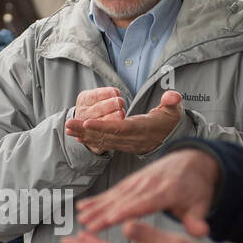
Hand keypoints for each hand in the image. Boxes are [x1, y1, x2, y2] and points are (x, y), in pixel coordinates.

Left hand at [66, 90, 182, 155]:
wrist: (171, 136)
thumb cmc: (169, 120)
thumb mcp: (174, 110)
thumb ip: (172, 102)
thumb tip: (172, 96)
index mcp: (142, 129)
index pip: (119, 128)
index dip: (103, 126)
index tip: (87, 122)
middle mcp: (132, 139)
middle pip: (106, 136)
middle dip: (86, 131)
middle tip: (68, 124)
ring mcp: (126, 144)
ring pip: (102, 141)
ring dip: (84, 135)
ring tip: (68, 128)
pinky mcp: (122, 145)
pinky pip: (104, 144)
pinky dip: (90, 140)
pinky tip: (77, 136)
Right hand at [77, 147, 219, 235]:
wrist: (191, 162)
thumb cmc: (196, 188)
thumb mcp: (201, 204)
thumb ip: (197, 220)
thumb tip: (202, 233)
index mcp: (166, 192)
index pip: (144, 203)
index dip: (127, 211)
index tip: (110, 220)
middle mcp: (149, 185)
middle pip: (124, 200)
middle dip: (104, 212)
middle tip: (87, 225)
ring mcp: (138, 181)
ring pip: (114, 195)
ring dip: (96, 206)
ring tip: (80, 218)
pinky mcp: (131, 181)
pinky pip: (113, 191)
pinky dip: (97, 198)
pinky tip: (82, 206)